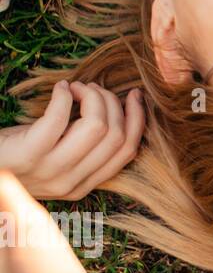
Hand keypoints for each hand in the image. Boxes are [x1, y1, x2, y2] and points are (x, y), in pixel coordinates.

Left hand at [0, 80, 143, 199]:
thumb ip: (84, 148)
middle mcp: (71, 182)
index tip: (134, 95)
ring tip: (77, 87)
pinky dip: (63, 96)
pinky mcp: (29, 155)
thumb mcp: (55, 158)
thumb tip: (119, 110)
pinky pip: (58, 119)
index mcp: (84, 184)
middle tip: (92, 88)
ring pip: (96, 127)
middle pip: (115, 136)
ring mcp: (51, 171)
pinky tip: (61, 88)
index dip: (137, 118)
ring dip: (92, 97)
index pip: (127, 150)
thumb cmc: (15, 155)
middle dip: (111, 102)